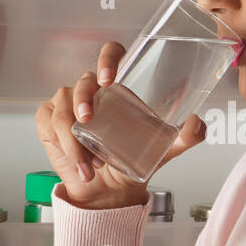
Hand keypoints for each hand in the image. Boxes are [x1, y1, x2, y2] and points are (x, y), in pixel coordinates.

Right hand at [35, 40, 207, 209]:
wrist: (110, 190)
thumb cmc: (132, 160)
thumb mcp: (164, 149)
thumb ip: (186, 137)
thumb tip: (196, 123)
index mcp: (118, 86)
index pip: (112, 54)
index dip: (108, 58)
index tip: (108, 78)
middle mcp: (92, 89)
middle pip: (83, 80)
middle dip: (83, 99)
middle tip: (89, 120)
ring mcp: (67, 103)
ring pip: (64, 106)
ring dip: (76, 138)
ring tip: (95, 163)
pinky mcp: (49, 120)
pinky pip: (50, 123)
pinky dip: (65, 145)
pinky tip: (80, 163)